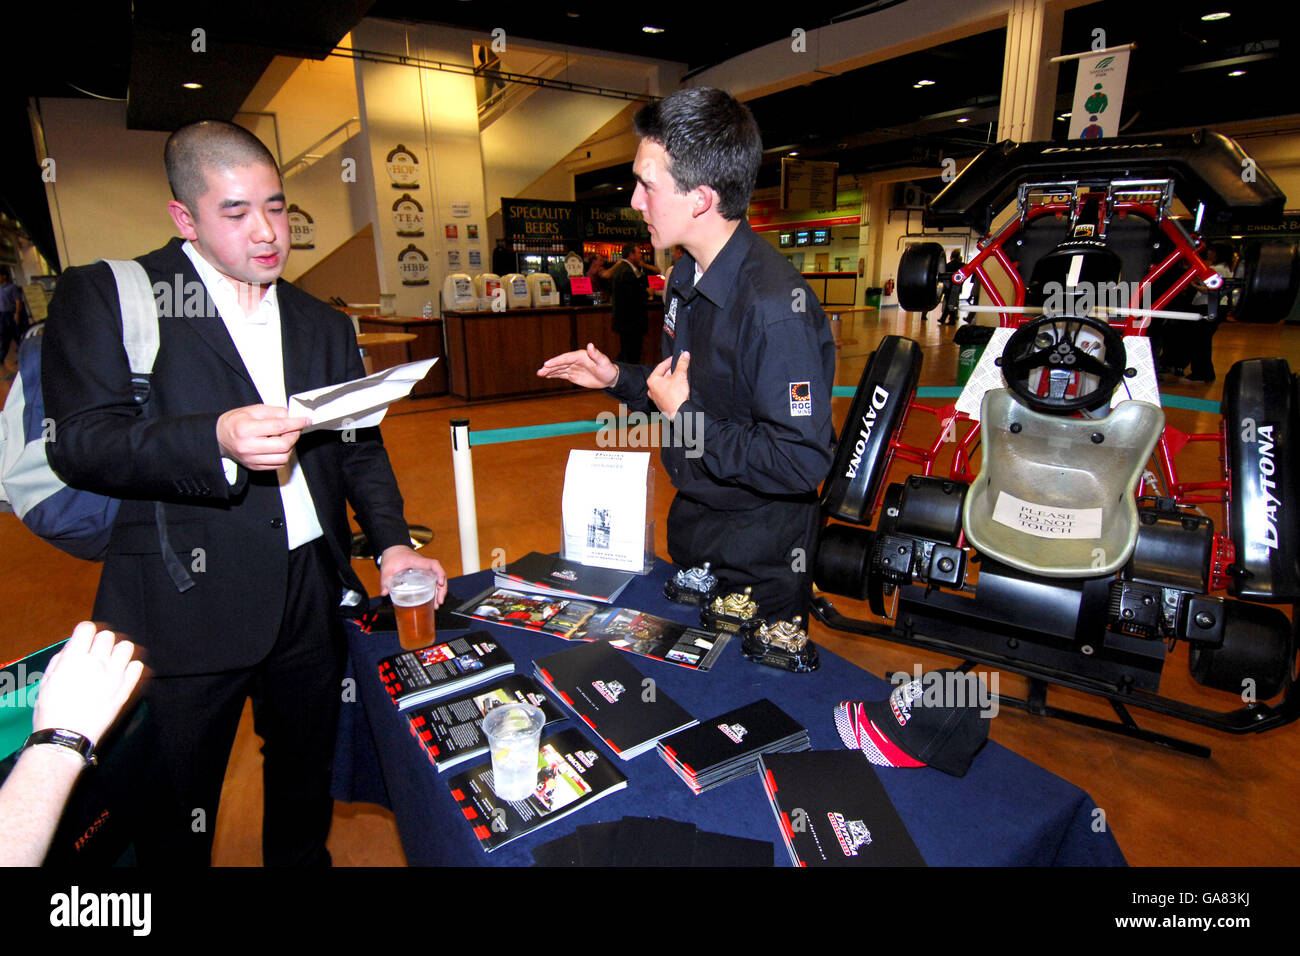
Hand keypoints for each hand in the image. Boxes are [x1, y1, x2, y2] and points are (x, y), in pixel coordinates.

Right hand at [33, 622, 143, 747]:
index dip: (85, 632)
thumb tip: (73, 646)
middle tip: (96, 654)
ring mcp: (114, 676)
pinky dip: (130, 668)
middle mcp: (96, 664)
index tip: (84, 640)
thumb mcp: (46, 681)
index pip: (87, 628)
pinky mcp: (126, 690)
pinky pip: (137, 667)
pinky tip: (121, 674)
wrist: (66, 737)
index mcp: (73, 659)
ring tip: (111, 662)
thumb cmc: (51, 711)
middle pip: (108, 636)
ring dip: (118, 651)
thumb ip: (61, 659)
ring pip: (126, 647)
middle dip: (100, 642)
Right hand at [216, 404, 310, 470]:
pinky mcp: (254, 467)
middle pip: (283, 445)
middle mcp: (248, 446)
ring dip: (290, 447)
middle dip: (295, 436)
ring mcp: (251, 459)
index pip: (279, 427)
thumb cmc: (235, 422)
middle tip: (296, 429)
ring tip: (286, 437)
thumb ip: (273, 411)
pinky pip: (277, 465)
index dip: (296, 423)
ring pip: (283, 457)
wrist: (218, 438)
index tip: (306, 420)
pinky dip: (284, 455)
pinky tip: (280, 447)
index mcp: (246, 429)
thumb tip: (291, 416)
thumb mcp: (251, 410)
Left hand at [380, 546, 448, 606]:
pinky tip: (433, 600)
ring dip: (440, 591)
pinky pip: (434, 581)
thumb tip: (384, 593)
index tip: (440, 583)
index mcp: (418, 561)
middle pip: (439, 575)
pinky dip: (435, 590)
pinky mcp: (424, 574)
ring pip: (438, 579)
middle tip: (439, 601)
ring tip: (437, 604)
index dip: (439, 573)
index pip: (433, 564)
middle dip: (442, 589)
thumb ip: (385, 580)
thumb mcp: (387, 569)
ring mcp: (425, 570)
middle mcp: (424, 565)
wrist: (394, 551)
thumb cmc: (393, 557)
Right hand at [536, 342, 618, 389]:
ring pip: (558, 369)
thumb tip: (590, 345)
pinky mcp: (573, 375)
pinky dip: (553, 375)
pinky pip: (561, 374)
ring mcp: (573, 367)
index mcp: (580, 356)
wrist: (609, 377)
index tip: (547, 364)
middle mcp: (574, 361)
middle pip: (559, 364)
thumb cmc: (607, 369)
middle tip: (540, 372)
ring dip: (549, 372)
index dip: (556, 361)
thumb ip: (596, 354)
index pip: (565, 358)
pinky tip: (546, 376)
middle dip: (549, 367)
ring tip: (539, 374)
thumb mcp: (603, 362)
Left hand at [646, 351, 689, 417]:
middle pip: (662, 375)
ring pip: (664, 384)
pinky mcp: (661, 404)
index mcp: (652, 381)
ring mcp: (655, 398)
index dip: (670, 360)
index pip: (661, 366)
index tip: (676, 357)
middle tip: (679, 366)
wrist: (680, 413)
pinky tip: (679, 387)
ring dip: (672, 379)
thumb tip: (685, 355)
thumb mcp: (680, 375)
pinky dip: (672, 388)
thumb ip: (682, 364)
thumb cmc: (676, 396)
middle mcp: (651, 389)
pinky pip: (666, 392)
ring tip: (681, 376)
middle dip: (671, 370)